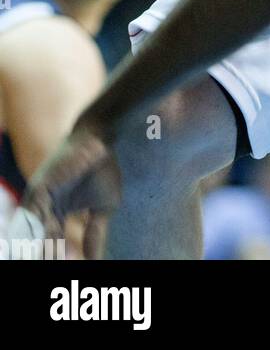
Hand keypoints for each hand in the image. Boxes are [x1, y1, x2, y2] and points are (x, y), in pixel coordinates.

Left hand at [22, 123, 121, 259]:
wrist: (102, 139)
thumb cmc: (101, 168)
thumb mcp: (104, 207)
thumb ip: (95, 234)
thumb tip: (95, 260)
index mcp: (54, 213)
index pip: (52, 244)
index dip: (61, 256)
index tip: (71, 263)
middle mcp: (42, 207)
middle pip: (38, 241)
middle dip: (47, 252)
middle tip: (63, 262)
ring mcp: (39, 197)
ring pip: (33, 232)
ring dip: (42, 246)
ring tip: (56, 256)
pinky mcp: (40, 187)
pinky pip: (34, 216)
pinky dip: (39, 231)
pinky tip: (48, 241)